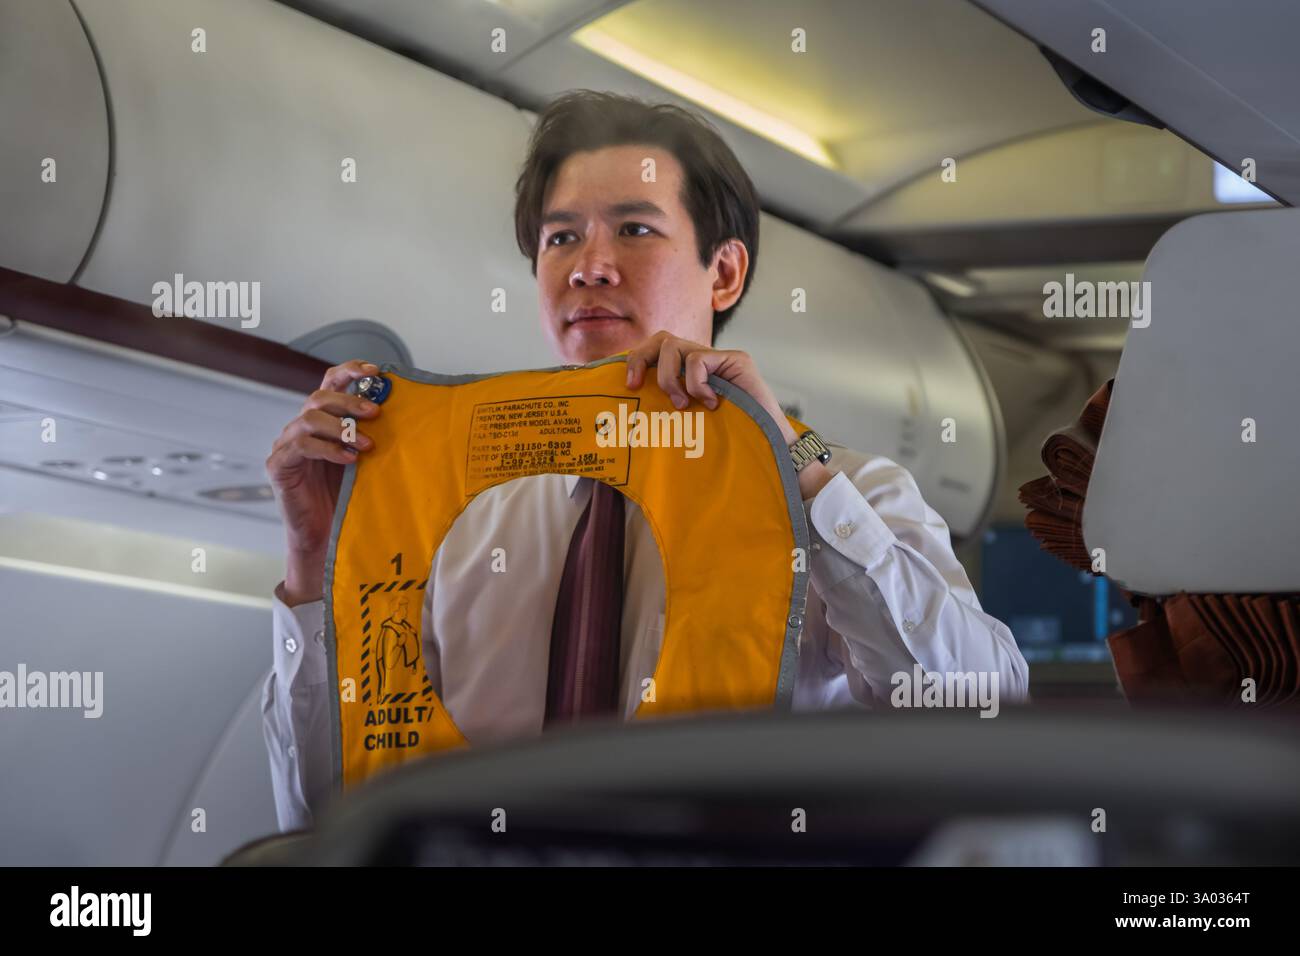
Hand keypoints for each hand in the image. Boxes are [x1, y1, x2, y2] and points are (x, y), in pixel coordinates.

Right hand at [265, 359, 383, 601]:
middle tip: (376, 412)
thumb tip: (408, 411)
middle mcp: (302, 427)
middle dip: (350, 401)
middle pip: (319, 397)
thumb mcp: (366, 459)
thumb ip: (374, 434)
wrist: (327, 535)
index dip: (350, 371)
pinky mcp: (279, 465)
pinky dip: (328, 448)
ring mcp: (287, 444)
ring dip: (341, 427)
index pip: (331, 383)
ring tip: (367, 445)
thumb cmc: (349, 496)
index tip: (376, 372)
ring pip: (309, 418)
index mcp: (323, 420)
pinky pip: (301, 446)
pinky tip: (350, 459)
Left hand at [622, 331, 797, 443]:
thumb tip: (632, 403)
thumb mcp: (685, 423)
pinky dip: (695, 384)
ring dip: (669, 378)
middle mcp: (704, 361)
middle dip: (641, 358)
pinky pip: (697, 360)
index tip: (629, 386)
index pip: (657, 350)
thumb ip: (667, 408)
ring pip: (674, 346)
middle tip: (636, 385)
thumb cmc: (727, 441)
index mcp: (690, 374)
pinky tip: (711, 403)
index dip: (637, 360)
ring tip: (683, 404)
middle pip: (661, 338)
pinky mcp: (736, 359)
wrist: (767, 447)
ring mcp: (720, 358)